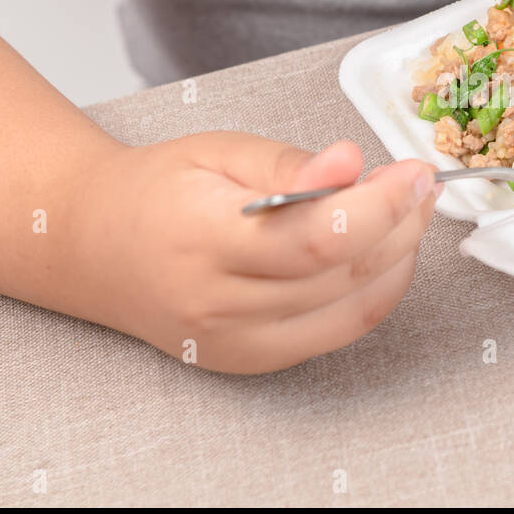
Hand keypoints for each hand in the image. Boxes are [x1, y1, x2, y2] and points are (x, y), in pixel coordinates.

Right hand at [64, 133, 439, 372]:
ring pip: (352, 309)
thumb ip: (290, 163)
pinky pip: (337, 332)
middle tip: (419, 184)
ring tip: (407, 213)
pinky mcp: (253, 361)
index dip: (382, 207)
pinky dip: (374, 293)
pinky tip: (382, 253)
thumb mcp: (219, 152)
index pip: (319, 238)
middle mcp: (218, 305)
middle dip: (401, 225)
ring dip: (398, 259)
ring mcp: (236, 343)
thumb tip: (352, 164)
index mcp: (202, 240)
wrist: (94, 246)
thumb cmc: (157, 191)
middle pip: (344, 275)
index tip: (415, 173)